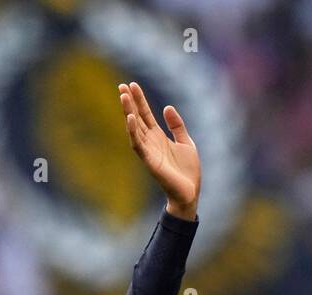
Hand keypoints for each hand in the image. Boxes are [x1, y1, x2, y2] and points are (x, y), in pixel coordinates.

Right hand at [119, 81, 199, 219]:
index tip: (132, 84)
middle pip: (137, 118)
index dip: (139, 100)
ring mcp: (148, 151)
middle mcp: (151, 142)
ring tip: (123, 97)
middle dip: (129, 102)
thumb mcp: (186, 142)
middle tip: (121, 86)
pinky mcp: (149, 161)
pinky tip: (130, 118)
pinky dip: (133, 131)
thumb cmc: (188, 171)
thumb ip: (177, 126)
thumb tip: (167, 107)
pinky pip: (138, 144)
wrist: (190, 192)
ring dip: (128, 112)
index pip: (146, 114)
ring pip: (134, 129)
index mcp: (159, 137)